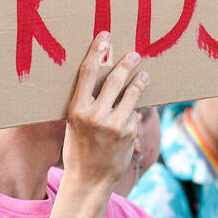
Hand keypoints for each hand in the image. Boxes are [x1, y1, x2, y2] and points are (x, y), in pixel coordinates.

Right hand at [62, 33, 148, 189]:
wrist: (89, 180)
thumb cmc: (78, 149)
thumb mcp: (74, 124)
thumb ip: (86, 103)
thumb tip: (104, 78)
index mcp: (76, 109)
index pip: (88, 73)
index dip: (97, 51)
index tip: (105, 36)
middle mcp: (95, 115)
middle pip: (115, 79)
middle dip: (127, 63)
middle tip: (135, 54)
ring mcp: (114, 124)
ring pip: (131, 94)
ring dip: (139, 82)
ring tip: (144, 75)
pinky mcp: (129, 133)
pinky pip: (134, 114)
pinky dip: (134, 112)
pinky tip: (132, 116)